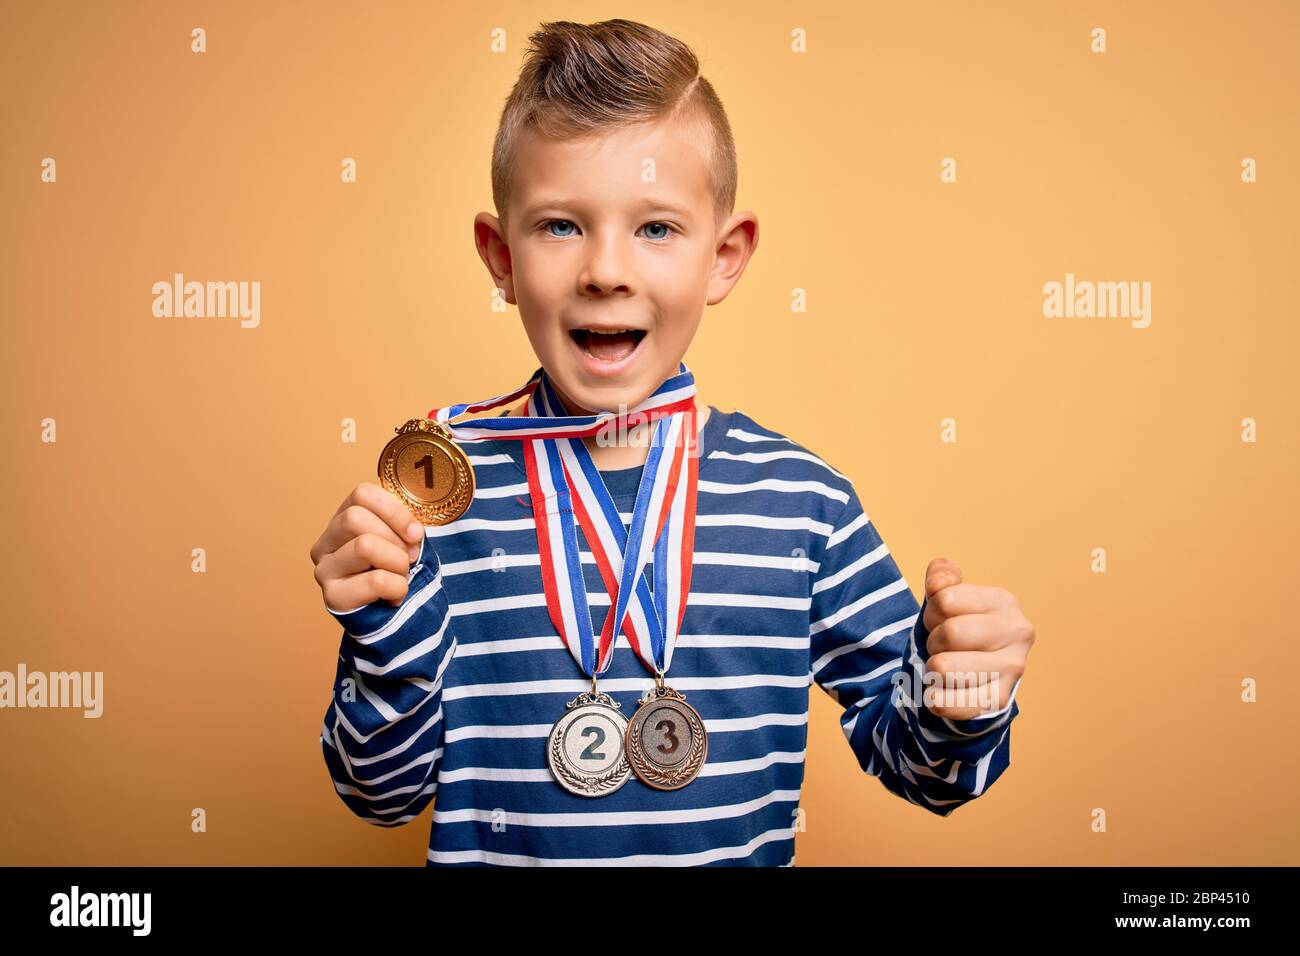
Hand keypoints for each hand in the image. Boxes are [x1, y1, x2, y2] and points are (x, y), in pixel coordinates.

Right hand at [310, 482, 425, 610]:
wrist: (396, 619)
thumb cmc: (398, 573)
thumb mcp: (402, 540)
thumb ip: (403, 525)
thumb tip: (413, 528)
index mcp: (341, 521)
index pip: (361, 494)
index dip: (395, 510)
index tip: (415, 533)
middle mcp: (325, 544)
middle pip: (355, 518)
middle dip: (395, 538)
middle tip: (410, 558)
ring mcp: (324, 571)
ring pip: (364, 546)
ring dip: (397, 562)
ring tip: (401, 576)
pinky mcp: (333, 597)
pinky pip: (376, 580)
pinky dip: (398, 587)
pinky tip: (395, 596)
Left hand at [918, 557, 1034, 720]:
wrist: (979, 671)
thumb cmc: (960, 627)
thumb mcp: (950, 596)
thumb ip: (942, 577)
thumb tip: (939, 582)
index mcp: (1003, 601)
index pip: (945, 599)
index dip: (932, 611)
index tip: (941, 619)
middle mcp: (1018, 633)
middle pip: (950, 634)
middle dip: (934, 640)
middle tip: (942, 646)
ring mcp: (1013, 669)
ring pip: (944, 669)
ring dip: (932, 669)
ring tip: (946, 666)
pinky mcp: (999, 701)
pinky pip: (947, 703)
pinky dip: (932, 698)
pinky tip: (941, 691)